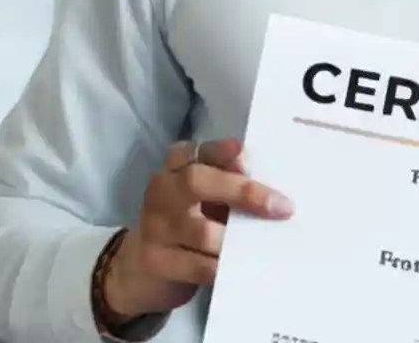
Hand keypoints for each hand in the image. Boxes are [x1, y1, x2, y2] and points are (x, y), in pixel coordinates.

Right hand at [102, 139, 294, 320]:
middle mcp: (162, 189)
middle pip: (198, 182)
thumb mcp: (205, 196)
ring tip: (263, 244)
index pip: (199, 150)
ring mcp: (155, 226)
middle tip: (281, 207)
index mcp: (177, 166)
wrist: (138, 268)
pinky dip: (224, 268)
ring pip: (203, 231)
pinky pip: (199, 265)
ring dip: (238, 240)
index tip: (246, 157)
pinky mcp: (156, 261)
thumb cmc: (186, 223)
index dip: (223, 151)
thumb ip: (230, 182)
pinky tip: (239, 267)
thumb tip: (269, 187)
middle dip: (243, 192)